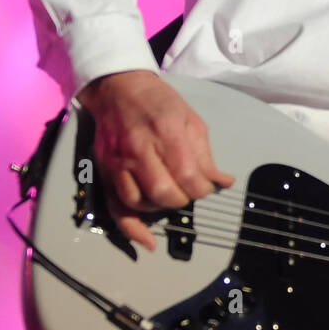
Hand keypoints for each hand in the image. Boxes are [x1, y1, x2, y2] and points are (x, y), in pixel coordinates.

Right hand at [76, 70, 234, 250]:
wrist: (119, 88)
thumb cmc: (160, 103)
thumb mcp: (192, 120)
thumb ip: (206, 155)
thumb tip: (223, 183)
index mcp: (167, 133)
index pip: (188, 176)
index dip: (202, 190)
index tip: (207, 187)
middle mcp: (139, 150)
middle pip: (163, 193)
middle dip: (182, 200)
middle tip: (188, 191)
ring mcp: (118, 161)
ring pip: (139, 202)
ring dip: (160, 209)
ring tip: (170, 198)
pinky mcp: (105, 170)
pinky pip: (115, 207)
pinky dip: (131, 228)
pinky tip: (147, 241)